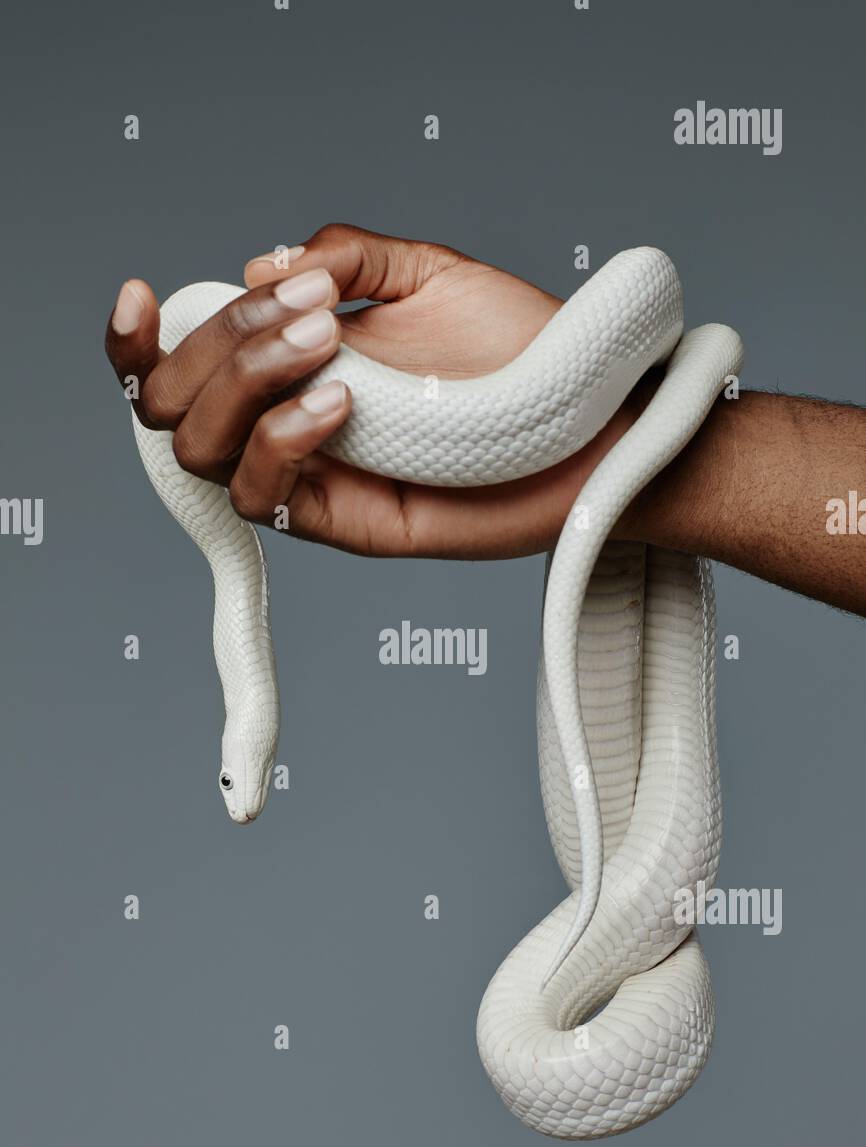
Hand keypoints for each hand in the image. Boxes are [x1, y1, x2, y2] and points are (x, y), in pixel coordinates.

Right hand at [106, 224, 640, 558]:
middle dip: (217, 346)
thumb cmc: (519, 349)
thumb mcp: (428, 273)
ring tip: (327, 345)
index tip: (146, 292)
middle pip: (174, 405)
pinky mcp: (345, 523)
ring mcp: (310, 475)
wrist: (592, 418)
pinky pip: (267, 499)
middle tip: (307, 311)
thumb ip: (345, 257)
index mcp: (287, 363)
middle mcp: (283, 422)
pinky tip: (340, 402)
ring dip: (246, 383)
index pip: (179, 362)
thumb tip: (260, 268)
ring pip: (203, 450)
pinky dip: (284, 439)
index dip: (137, 339)